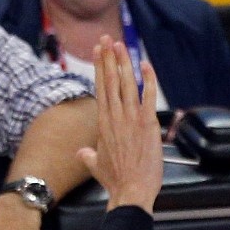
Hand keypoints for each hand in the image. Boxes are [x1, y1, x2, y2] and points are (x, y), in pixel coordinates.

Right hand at [76, 37, 164, 210]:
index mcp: (103, 123)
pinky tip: (145, 65)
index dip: (99, 67)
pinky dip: (148, 79)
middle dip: (108, 57)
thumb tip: (81, 152)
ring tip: (119, 44)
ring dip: (123, 62)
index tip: (97, 51)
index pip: (100, 88)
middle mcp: (115, 116)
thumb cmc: (115, 180)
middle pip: (110, 80)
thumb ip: (88, 156)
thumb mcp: (96, 166)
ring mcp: (131, 118)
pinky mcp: (148, 123)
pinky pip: (149, 95)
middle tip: (106, 38)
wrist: (131, 191)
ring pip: (126, 84)